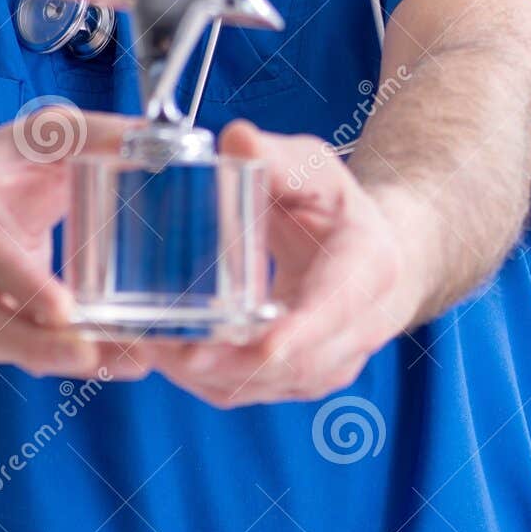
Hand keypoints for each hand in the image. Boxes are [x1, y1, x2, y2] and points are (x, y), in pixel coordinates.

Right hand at [0, 107, 150, 381]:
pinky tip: (114, 360)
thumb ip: (97, 135)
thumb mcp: (47, 132)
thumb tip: (159, 142)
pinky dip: (63, 360)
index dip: (21, 283)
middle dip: (39, 345)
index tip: (63, 311)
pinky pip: (17, 350)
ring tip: (127, 361)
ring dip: (59, 360)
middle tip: (96, 355)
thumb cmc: (8, 158)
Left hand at [145, 119, 432, 405]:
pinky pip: (248, 392)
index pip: (328, 313)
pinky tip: (166, 356)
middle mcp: (355, 331)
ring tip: (150, 344)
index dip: (288, 334)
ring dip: (204, 374)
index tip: (248, 344)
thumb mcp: (318, 170)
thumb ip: (277, 157)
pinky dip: (205, 380)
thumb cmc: (342, 209)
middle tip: (161, 341)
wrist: (380, 257)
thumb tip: (236, 139)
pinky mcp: (299, 382)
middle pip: (286, 364)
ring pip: (261, 386)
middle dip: (221, 360)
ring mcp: (329, 366)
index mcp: (366, 271)